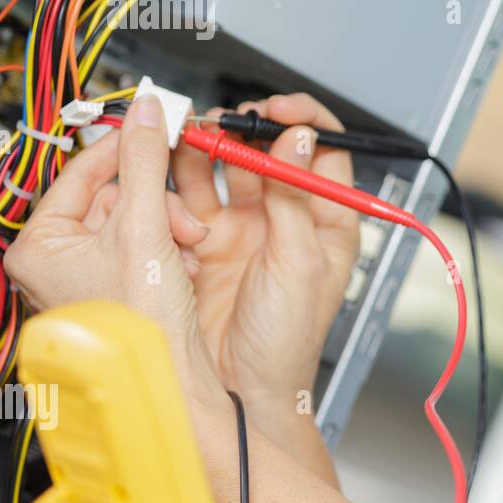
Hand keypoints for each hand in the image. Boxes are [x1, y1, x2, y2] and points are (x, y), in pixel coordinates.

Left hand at [4, 94, 221, 407]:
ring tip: (186, 244)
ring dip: (170, 223)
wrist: (172, 382)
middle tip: (179, 214)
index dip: (127, 147)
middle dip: (157, 201)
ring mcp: (88, 276)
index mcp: (40, 245)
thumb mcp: (144, 224)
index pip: (83, 169)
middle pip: (114, 195)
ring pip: (135, 218)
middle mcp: (57, 261)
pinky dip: (171, 246)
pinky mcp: (119, 288)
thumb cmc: (141, 327)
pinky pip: (146, 244)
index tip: (159, 126)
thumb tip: (149, 112)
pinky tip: (185, 262)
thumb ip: (146, 159)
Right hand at [170, 94, 358, 434]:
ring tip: (196, 133)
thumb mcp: (298, 264)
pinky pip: (192, 196)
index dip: (302, 122)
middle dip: (248, 129)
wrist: (243, 392)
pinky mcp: (206, 242)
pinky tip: (174, 170)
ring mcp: (246, 228)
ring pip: (227, 168)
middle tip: (227, 121)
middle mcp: (288, 218)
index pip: (323, 151)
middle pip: (269, 152)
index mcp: (328, 220)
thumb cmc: (287, 342)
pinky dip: (181, 177)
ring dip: (212, 146)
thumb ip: (294, 199)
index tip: (277, 109)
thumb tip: (301, 139)